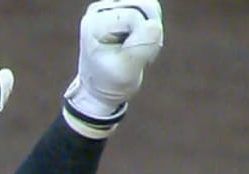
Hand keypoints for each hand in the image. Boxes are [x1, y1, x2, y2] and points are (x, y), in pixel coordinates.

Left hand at [63, 0, 164, 137]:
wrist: (101, 89)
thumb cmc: (109, 84)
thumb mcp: (126, 71)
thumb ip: (141, 47)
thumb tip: (153, 24)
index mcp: (95, 24)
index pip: (134, 17)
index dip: (142, 38)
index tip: (133, 59)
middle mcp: (100, 10)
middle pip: (143, 5)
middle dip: (149, 31)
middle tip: (139, 54)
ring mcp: (110, 8)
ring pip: (149, 6)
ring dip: (152, 30)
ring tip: (138, 50)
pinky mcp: (122, 10)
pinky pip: (150, 10)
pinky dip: (151, 28)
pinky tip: (139, 43)